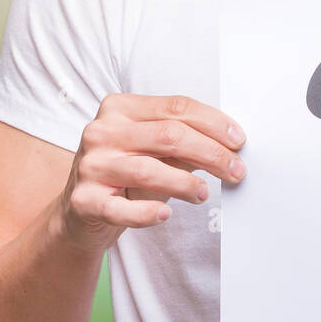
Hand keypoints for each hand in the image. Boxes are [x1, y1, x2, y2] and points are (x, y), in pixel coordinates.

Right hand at [57, 94, 246, 252]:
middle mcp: (101, 132)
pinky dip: (147, 213)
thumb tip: (231, 145)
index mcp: (120, 108)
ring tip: (204, 193)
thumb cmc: (128, 174)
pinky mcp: (83, 201)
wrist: (81, 211)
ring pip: (148, 170)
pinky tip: (166, 214)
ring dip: (186, 183)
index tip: (239, 141)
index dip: (214, 123)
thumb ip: (186, 142)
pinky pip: (121, 208)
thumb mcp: (156, 151)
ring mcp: (90, 166)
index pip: (176, 108)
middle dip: (210, 153)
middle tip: (236, 171)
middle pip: (169, 135)